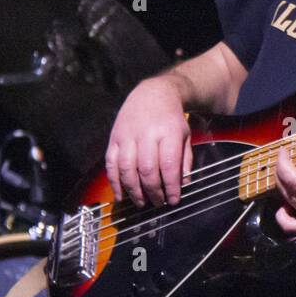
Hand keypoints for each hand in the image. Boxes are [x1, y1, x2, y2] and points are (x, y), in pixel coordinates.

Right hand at [105, 75, 192, 206]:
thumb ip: (184, 160)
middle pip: (147, 169)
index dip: (171, 186)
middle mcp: (146, 134)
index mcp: (168, 133)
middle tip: (157, 203)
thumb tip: (183, 185)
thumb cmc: (171, 118)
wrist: (153, 93)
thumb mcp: (185, 135)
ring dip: (133, 190)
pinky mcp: (114, 138)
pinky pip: (111, 164)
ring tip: (141, 202)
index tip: (173, 200)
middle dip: (153, 191)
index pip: (169, 165)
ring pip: (127, 168)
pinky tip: (121, 195)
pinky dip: (114, 182)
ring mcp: (127, 136)